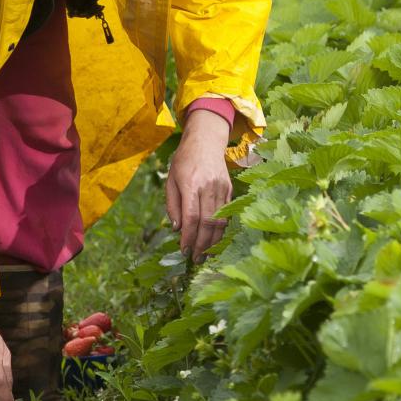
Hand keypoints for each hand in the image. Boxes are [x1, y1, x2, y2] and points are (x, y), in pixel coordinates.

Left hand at [167, 107, 233, 262]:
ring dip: (213, 241)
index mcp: (191, 184)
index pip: (191, 217)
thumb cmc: (184, 160)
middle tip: (196, 259)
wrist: (206, 140)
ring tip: (206, 255)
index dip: (188, 237)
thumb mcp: (171, 180)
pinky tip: (215, 240)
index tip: (184, 250)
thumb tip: (177, 228)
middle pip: (208, 223)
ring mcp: (222, 188)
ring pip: (220, 221)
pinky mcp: (229, 189)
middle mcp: (208, 187)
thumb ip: (173, 204)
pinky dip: (221, 229)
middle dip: (202, 244)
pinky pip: (226, 214)